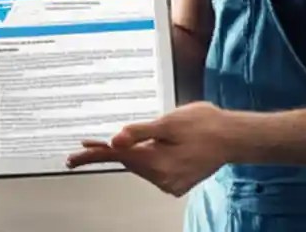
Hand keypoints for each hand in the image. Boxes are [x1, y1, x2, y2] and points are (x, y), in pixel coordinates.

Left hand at [65, 102, 230, 196]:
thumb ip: (140, 132)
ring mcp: (170, 183)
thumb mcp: (168, 122)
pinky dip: (147, 158)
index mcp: (156, 161)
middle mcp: (162, 178)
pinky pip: (154, 169)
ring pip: (141, 166)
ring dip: (132, 153)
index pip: (116, 157)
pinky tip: (151, 146)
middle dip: (110, 151)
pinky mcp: (177, 182)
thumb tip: (115, 140)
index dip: (93, 154)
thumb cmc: (204, 124)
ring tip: (129, 137)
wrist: (233, 138)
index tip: (72, 157)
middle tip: (85, 144)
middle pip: (127, 162)